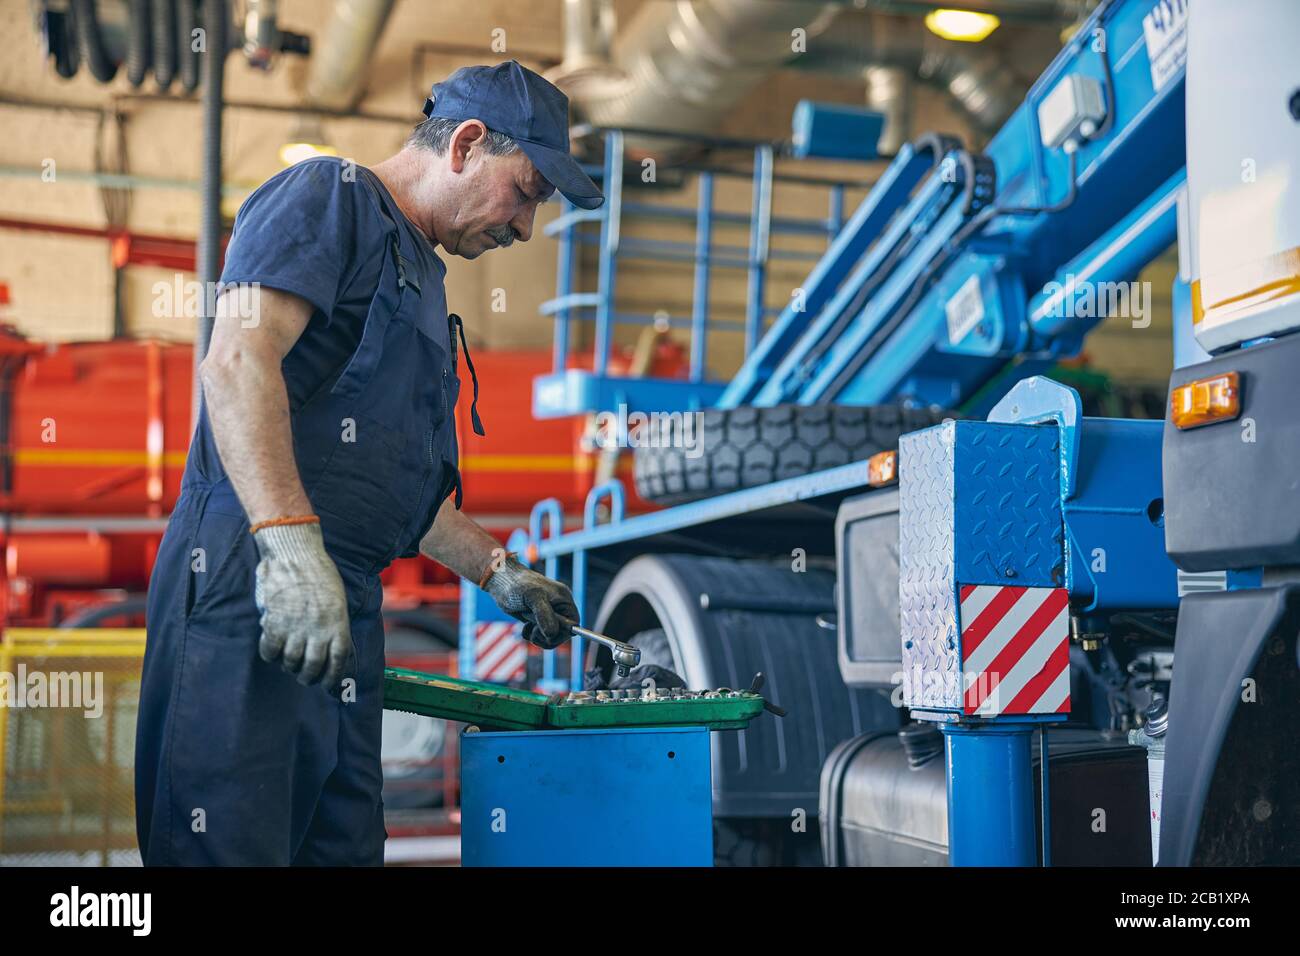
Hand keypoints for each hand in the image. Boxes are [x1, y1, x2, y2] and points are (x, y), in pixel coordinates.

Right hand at [252, 521, 353, 689]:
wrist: (295, 552)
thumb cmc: (319, 572)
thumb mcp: (337, 599)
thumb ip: (334, 623)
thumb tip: (330, 647)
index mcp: (338, 622)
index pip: (338, 660)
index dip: (333, 677)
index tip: (327, 686)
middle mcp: (318, 629)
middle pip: (313, 666)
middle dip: (308, 677)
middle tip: (304, 677)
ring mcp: (296, 627)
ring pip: (291, 661)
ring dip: (288, 666)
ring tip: (288, 663)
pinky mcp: (275, 622)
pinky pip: (270, 649)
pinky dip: (270, 655)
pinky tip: (271, 651)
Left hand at [484, 555, 578, 648]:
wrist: (501, 581)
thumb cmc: (518, 584)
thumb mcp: (533, 597)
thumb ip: (544, 615)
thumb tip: (552, 635)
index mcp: (564, 600)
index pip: (574, 624)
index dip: (563, 633)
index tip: (548, 632)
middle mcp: (558, 609)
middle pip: (562, 634)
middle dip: (548, 636)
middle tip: (534, 629)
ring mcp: (547, 615)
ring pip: (550, 637)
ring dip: (538, 636)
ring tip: (528, 626)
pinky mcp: (536, 620)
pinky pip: (539, 636)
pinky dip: (531, 635)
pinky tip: (524, 627)